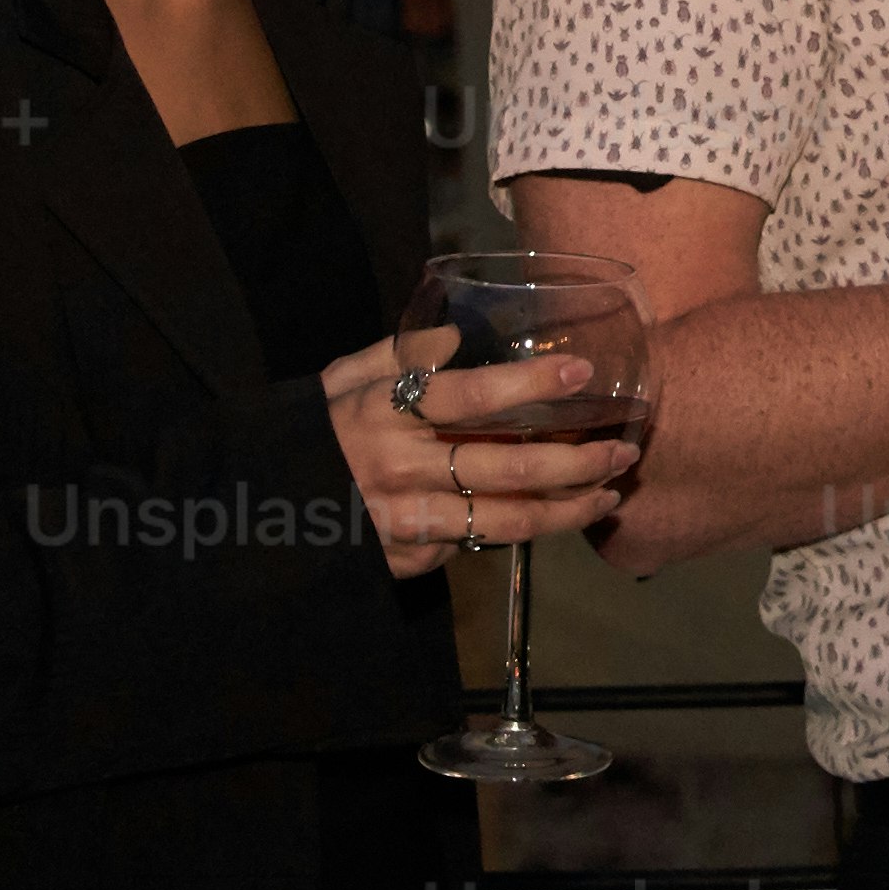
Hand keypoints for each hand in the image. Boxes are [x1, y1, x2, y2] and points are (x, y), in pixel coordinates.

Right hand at [333, 324, 645, 580]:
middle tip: (623, 451)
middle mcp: (400, 469)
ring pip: (507, 521)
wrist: (265, 508)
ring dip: (568, 510)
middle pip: (507, 467)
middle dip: (578, 461)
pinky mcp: (409, 560)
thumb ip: (402, 352)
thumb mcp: (344, 379)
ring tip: (608, 494)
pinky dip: (515, 530)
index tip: (580, 370)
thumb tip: (461, 330)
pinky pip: (475, 545)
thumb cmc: (316, 431)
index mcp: (383, 413)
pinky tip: (549, 516)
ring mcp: (407, 522)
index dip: (527, 384)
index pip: (467, 395)